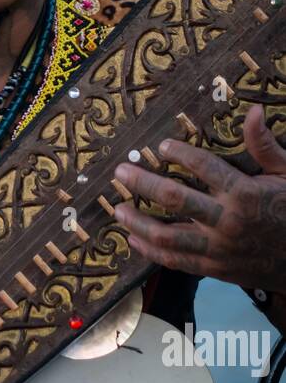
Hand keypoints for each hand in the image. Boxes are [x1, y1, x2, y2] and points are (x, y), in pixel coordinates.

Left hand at [112, 105, 285, 291]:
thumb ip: (265, 146)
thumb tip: (252, 112)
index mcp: (245, 194)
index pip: (204, 167)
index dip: (180, 153)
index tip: (161, 146)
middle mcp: (226, 221)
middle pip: (174, 199)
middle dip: (143, 183)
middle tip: (122, 172)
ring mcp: (218, 249)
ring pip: (167, 236)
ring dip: (138, 222)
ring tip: (118, 209)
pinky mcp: (214, 270)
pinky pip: (175, 262)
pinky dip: (151, 252)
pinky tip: (135, 241)